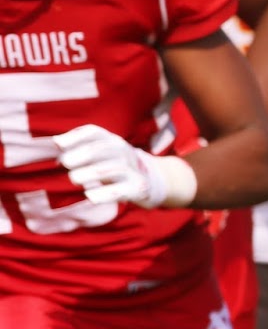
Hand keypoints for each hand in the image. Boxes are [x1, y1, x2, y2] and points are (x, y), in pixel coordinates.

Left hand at [54, 124, 187, 207]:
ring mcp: (132, 170)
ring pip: (111, 169)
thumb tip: (56, 143)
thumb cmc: (114, 166)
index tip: (58, 145)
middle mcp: (124, 152)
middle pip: (102, 149)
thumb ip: (78, 147)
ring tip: (74, 179)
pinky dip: (103, 194)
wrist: (150, 181)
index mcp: (112, 140)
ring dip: (89, 173)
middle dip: (81, 155)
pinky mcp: (138, 189)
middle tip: (65, 164)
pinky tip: (90, 195)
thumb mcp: (100, 152)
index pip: (93, 133)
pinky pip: (120, 191)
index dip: (74, 137)